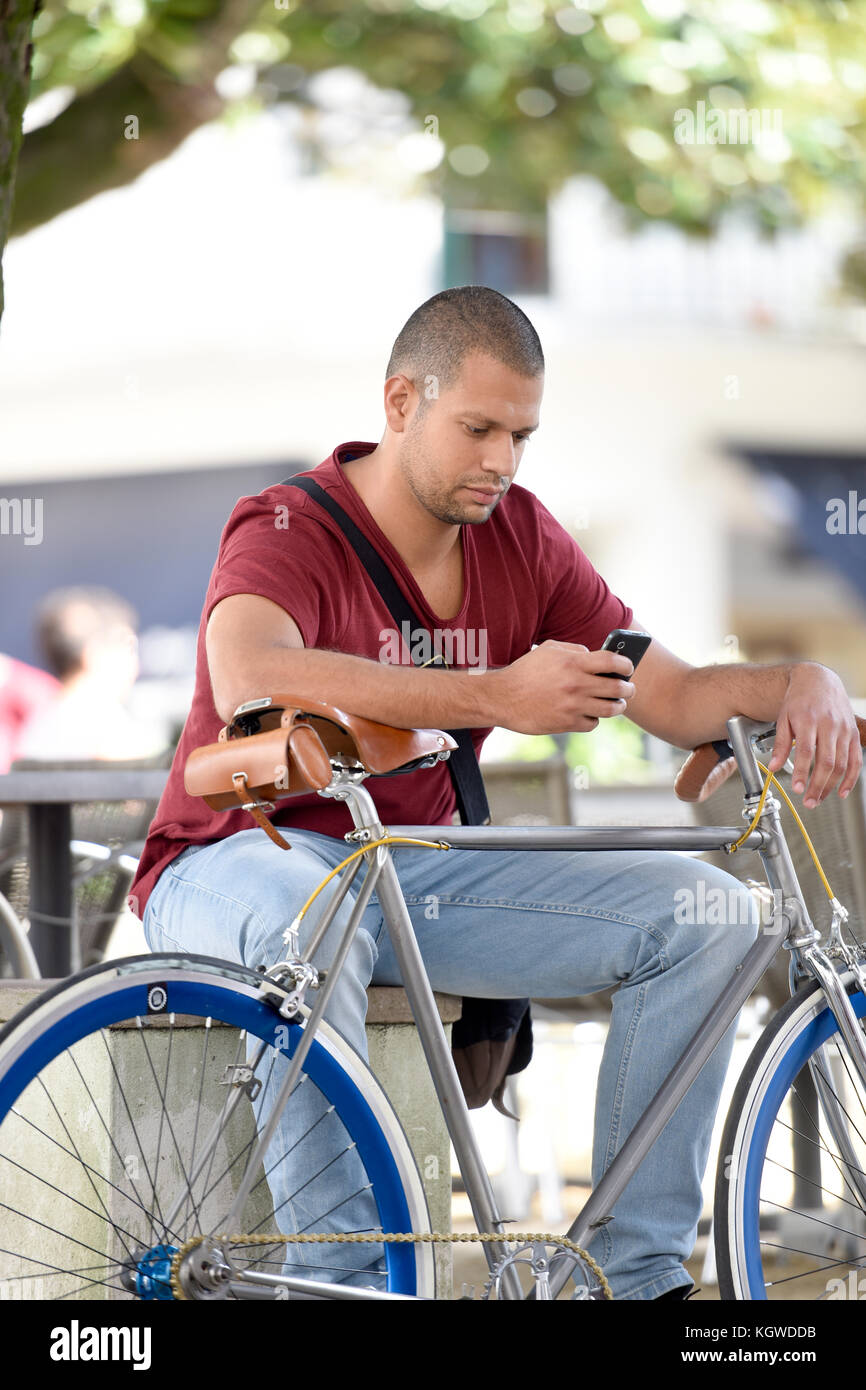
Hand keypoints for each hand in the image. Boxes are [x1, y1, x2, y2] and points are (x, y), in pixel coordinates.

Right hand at [493, 640, 635, 734]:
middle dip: (628, 688)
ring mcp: (573, 706)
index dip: (626, 665)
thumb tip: (598, 658)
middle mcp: (576, 684)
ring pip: (611, 709)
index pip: (613, 661)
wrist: (502, 698)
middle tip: (628, 688)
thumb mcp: (548, 650)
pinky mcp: (567, 723)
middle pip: (618, 688)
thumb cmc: (525, 671)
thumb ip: (575, 651)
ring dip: (617, 706)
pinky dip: (594, 718)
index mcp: (573, 662)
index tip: (627, 668)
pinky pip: (593, 723)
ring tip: (616, 703)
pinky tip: (588, 713)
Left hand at [766, 663, 861, 806]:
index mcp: (809, 719)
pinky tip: (842, 792)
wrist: (818, 680)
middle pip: (827, 761)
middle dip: (817, 785)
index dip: (802, 772)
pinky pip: (855, 760)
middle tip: (808, 802)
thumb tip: (773, 767)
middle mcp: (829, 725)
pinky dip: (851, 778)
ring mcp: (844, 730)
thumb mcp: (783, 718)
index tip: (796, 788)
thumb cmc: (798, 700)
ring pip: (841, 764)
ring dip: (831, 786)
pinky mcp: (853, 734)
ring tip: (818, 799)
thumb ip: (780, 744)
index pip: (806, 751)